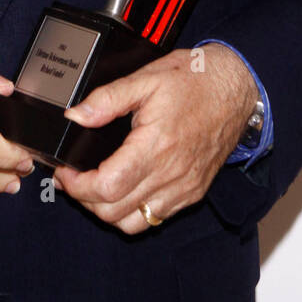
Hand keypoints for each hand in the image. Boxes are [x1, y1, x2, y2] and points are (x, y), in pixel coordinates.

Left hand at [52, 43, 256, 233]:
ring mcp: (183, 189)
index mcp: (156, 146)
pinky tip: (124, 189)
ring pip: (133, 223)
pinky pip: (155, 219)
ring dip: (107, 211)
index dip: (77, 186)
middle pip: (114, 212)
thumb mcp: (146, 78)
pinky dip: (133, 212)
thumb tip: (75, 116)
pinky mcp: (192, 193)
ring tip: (95, 187)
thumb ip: (107, 99)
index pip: (107, 187)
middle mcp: (171, 175)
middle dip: (85, 200)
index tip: (65, 173)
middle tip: (74, 179)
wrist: (236, 88)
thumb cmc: (195, 80)